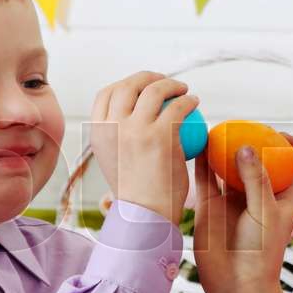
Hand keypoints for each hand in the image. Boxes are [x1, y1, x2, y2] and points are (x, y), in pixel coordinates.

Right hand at [88, 71, 198, 226]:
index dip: (125, 83)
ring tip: (183, 90)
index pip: (106, 93)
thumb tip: (129, 116)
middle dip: (148, 76)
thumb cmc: (136, 194)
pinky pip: (178, 107)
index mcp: (98, 132)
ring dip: (171, 84)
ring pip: (154, 89)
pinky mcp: (160, 135)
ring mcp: (135, 129)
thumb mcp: (114, 161)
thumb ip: (118, 138)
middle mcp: (112, 126)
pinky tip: (194, 102)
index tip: (141, 86)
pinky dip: (188, 100)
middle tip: (165, 82)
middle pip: (128, 84)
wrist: (146, 216)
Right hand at [191, 130, 292, 292]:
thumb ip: (256, 177)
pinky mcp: (212, 206)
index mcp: (284, 197)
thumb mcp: (265, 210)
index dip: (292, 144)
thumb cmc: (260, 251)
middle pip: (260, 159)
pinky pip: (206, 178)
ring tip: (219, 129)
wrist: (235, 283)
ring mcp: (234, 200)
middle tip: (244, 125)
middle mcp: (259, 195)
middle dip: (253, 139)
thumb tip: (245, 146)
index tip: (278, 133)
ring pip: (230, 166)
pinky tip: (198, 145)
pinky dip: (203, 161)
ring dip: (225, 148)